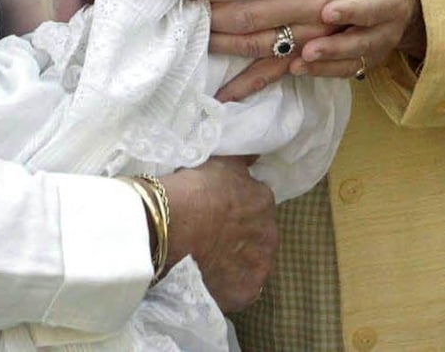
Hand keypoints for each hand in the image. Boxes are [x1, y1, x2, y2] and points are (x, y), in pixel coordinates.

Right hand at [159, 157, 277, 311]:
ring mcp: (260, 266)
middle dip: (240, 238)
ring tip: (208, 262)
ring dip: (235, 263)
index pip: (256, 207)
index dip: (236, 211)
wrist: (174, 223)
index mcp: (264, 201)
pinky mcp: (245, 292)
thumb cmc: (194, 188)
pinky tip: (208, 281)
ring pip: (250, 265)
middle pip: (257, 237)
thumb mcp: (222, 162)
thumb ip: (243, 159)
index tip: (218, 213)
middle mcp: (270, 234)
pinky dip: (226, 287)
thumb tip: (256, 152)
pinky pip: (239, 291)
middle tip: (212, 237)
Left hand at [177, 0, 370, 99]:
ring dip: (223, 45)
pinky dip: (249, 85)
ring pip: (258, 45)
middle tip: (180, 9)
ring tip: (194, 38)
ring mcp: (312, 34)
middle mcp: (307, 1)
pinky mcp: (315, 58)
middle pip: (249, 12)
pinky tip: (223, 92)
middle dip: (210, 13)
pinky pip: (278, 74)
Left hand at [309, 0, 420, 78]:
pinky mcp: (362, 61)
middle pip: (364, 42)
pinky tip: (295, 67)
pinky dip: (321, 72)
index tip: (327, 12)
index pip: (377, 7)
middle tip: (309, 48)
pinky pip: (344, 72)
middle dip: (336, 47)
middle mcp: (387, 28)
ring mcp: (374, 48)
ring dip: (326, 63)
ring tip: (300, 59)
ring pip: (352, 61)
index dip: (354, 11)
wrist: (400, 1)